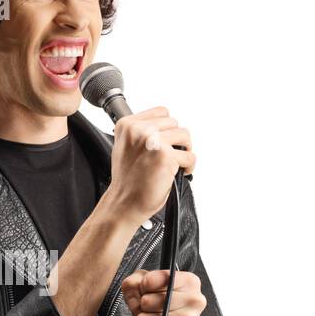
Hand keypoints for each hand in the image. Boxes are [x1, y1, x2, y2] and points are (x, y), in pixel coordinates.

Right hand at [102, 107, 196, 223]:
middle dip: (175, 140)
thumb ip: (141, 132)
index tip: (163, 142)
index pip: (161, 112)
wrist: (124, 203)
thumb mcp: (125, 147)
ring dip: (184, 151)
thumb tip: (165, 128)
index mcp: (127, 125)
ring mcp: (153, 142)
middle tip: (169, 156)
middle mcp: (139, 130)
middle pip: (174, 123)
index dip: (166, 128)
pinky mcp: (166, 156)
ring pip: (185, 136)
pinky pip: (190, 156)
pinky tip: (176, 173)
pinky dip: (188, 166)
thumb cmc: (127, 180)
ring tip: (175, 163)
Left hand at [120, 268, 206, 315]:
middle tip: (145, 308)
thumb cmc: (157, 305)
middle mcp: (195, 300)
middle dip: (143, 305)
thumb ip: (134, 281)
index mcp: (189, 281)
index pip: (164, 278)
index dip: (146, 284)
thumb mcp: (142, 286)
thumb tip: (135, 287)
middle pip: (158, 300)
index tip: (144, 288)